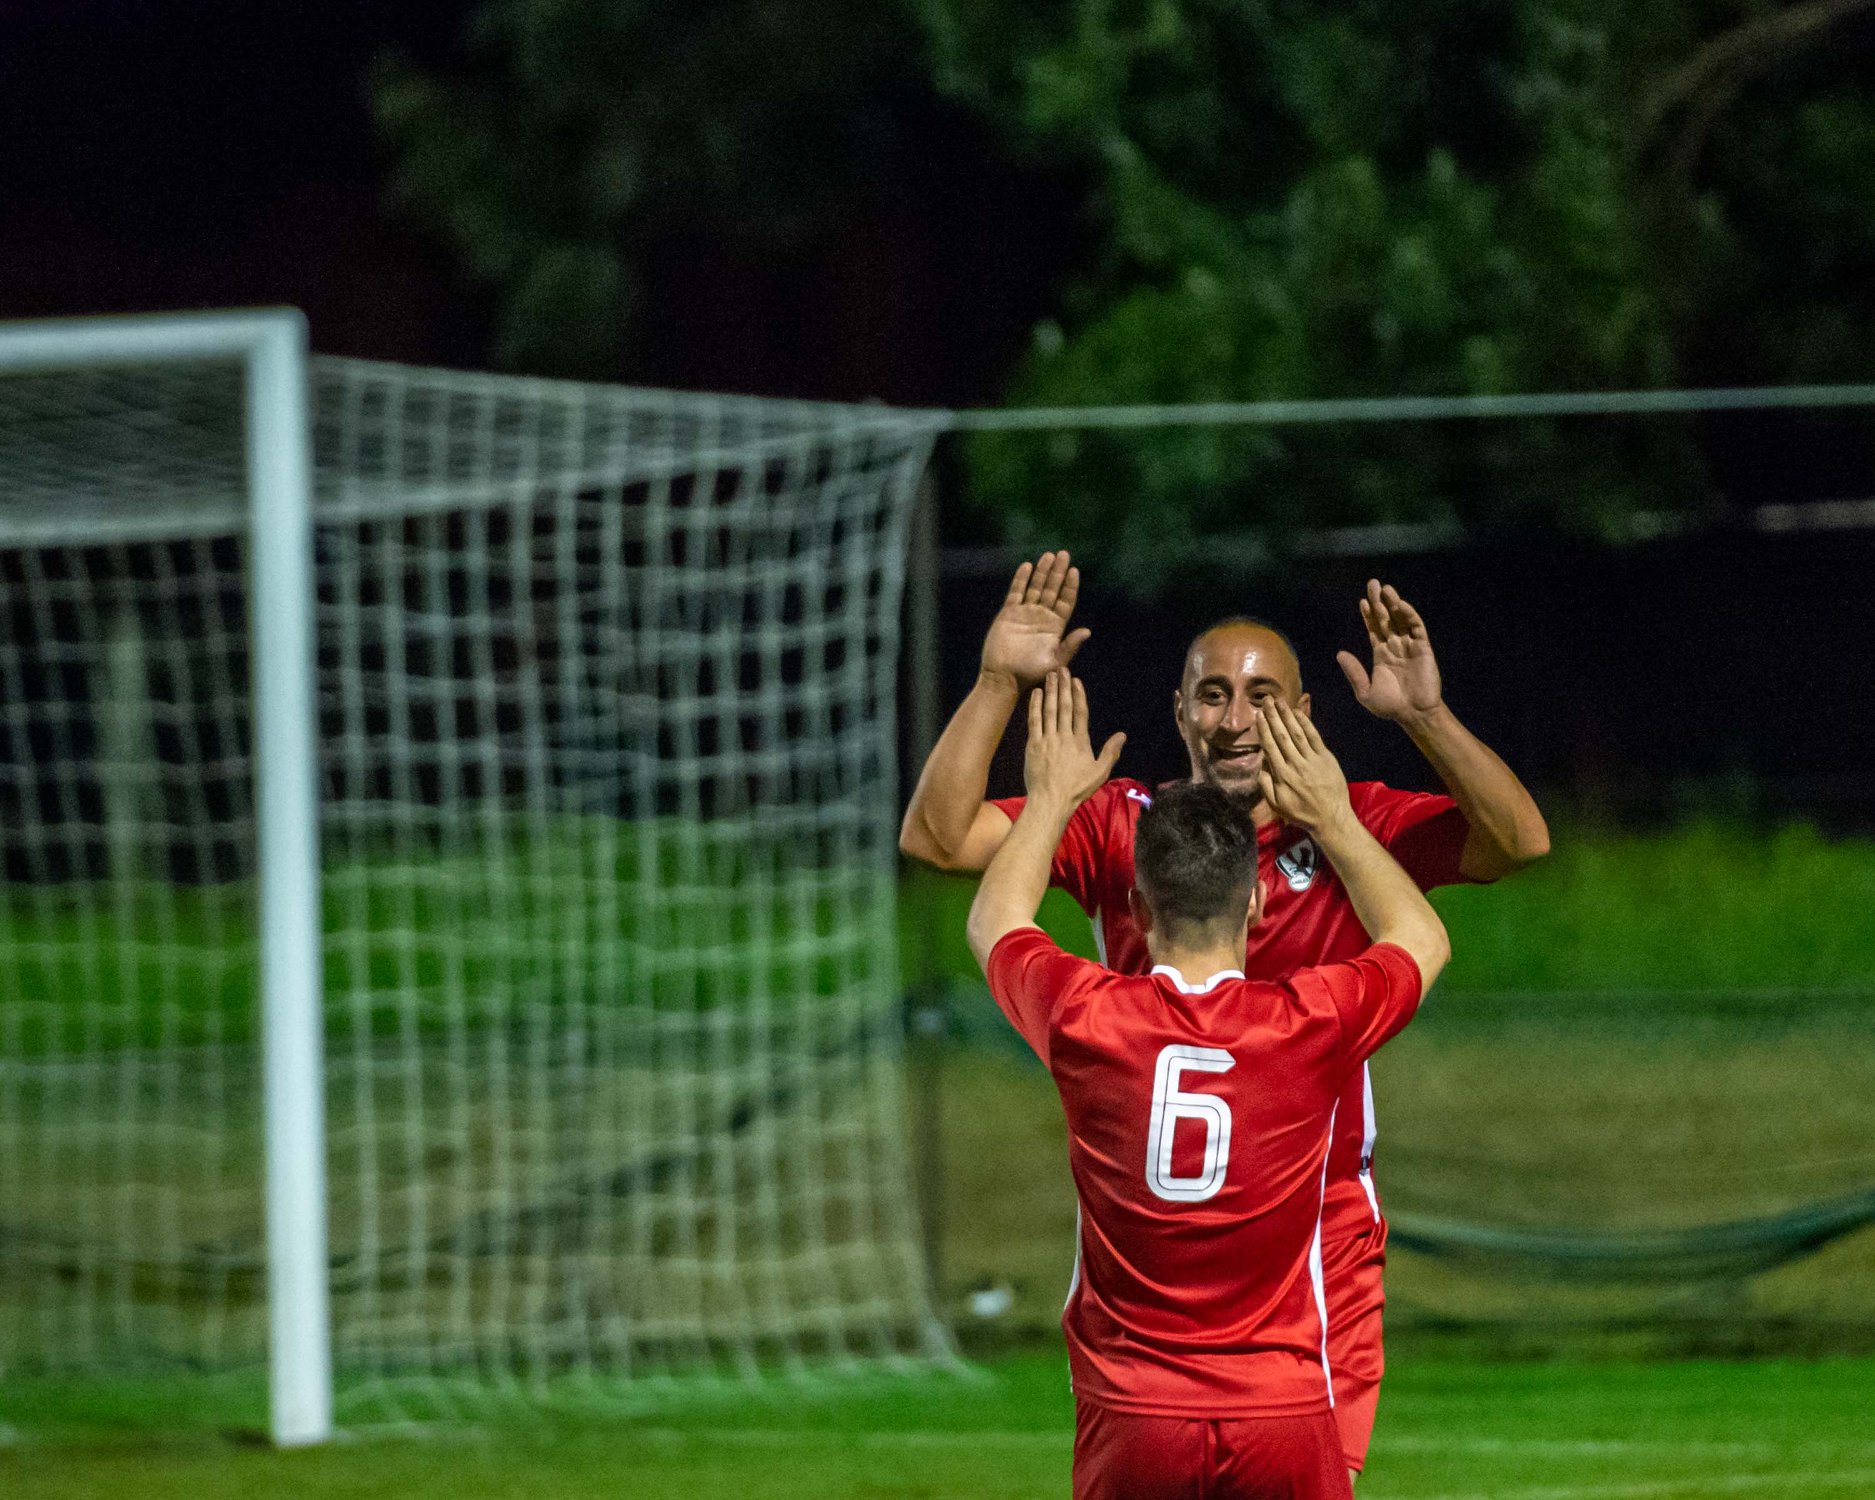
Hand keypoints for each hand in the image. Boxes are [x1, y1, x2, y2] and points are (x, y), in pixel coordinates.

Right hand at [982, 552, 1090, 691]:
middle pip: (1052, 589)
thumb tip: (1087, 631)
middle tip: (1064, 554)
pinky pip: (1016, 592)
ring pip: (1036, 587)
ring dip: (1042, 572)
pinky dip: (1021, 579)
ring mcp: (1025, 613)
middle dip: (1058, 572)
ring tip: (1048, 555)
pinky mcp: (1009, 613)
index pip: (1066, 600)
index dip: (1070, 586)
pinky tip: (1027, 566)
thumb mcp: (1055, 661)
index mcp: (1055, 626)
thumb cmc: (1031, 673)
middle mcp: (1042, 616)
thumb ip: (1070, 646)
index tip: (1074, 571)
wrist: (1004, 677)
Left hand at [1024, 669, 1124, 813]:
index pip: (1080, 713)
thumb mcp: (1100, 772)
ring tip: (1050, 676)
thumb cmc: (1076, 789)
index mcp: (1080, 742)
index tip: (1076, 681)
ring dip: (1049, 691)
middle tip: (1061, 669)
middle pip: (1064, 707)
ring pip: (1049, 710)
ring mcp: (1047, 739)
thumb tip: (1122, 735)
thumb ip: (1111, 752)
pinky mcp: (1033, 745)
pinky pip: (1034, 721)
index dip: (1078, 695)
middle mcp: (1064, 736)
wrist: (1051, 800)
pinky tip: (1035, 693)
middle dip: (1063, 686)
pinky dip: (1035, 706)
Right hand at [1256, 700, 1350, 834]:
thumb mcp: (1276, 804)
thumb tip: (1260, 764)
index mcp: (1282, 775)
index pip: (1270, 746)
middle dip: (1273, 716)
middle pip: (1281, 735)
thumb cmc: (1301, 813)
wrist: (1331, 818)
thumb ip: (1265, 784)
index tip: (1258, 715)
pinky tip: (1298, 713)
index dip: (1263, 729)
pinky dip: (1306, 723)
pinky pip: (1314, 737)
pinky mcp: (1326, 758)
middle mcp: (1295, 764)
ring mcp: (1312, 760)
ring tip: (1279, 701)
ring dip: (1287, 715)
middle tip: (1266, 700)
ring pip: (1297, 733)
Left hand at [1336, 579, 1442, 724]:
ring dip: (1393, 603)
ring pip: (1400, 619)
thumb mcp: (1365, 691)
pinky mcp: (1423, 649)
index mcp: (1381, 654)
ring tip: (1385, 588)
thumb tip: (1339, 653)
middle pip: (1386, 619)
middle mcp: (1395, 647)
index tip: (1361, 601)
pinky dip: (1409, 615)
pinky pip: (1416, 628)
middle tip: (1372, 583)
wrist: (1413, 715)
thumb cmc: (1390, 706)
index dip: (1368, 615)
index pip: (1374, 629)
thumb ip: (1354, 672)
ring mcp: (1410, 646)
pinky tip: (1401, 604)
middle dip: (1379, 602)